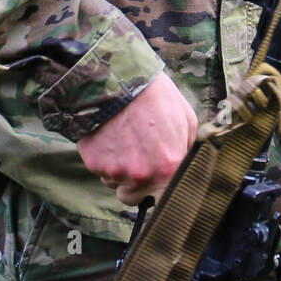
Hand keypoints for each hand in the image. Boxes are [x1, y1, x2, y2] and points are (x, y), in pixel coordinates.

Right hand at [76, 71, 197, 205]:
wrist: (117, 77)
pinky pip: (99, 169)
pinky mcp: (93, 162)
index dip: (161, 194)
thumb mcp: (186, 118)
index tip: (158, 184)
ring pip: (114, 183)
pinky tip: (109, 135)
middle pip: (133, 198)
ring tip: (121, 139)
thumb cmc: (154, 95)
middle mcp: (141, 176)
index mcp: (167, 168)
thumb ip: (187, 149)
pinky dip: (102, 157)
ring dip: (117, 169)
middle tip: (135, 156)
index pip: (166, 202)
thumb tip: (185, 164)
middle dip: (135, 183)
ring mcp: (115, 171)